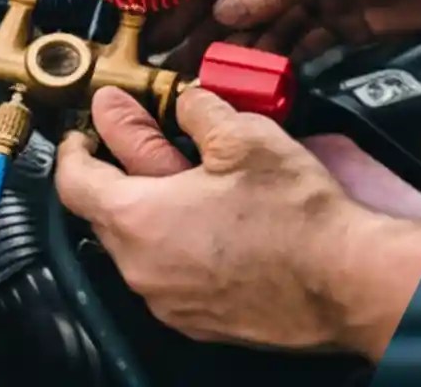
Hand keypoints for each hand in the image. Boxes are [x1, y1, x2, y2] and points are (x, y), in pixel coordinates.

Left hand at [55, 87, 420, 358]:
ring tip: (198, 184)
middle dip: (124, 172)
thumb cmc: (297, 218)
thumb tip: (185, 99)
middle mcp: (141, 267)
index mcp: (137, 217)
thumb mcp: (246, 136)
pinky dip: (186, 247)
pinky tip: (223, 225)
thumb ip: (201, 110)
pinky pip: (176, 276)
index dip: (77, 146)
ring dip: (160, 211)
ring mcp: (170, 300)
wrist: (345, 281)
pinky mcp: (202, 320)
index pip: (75, 179)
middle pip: (109, 213)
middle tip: (149, 139)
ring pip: (145, 246)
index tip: (89, 129)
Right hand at [150, 0, 420, 66]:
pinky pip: (298, 42)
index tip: (159, 12)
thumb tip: (229, 8)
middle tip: (169, 53)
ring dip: (237, 48)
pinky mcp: (341, 21)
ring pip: (265, 23)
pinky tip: (252, 73)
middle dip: (204, 23)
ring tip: (203, 72)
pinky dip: (276, 58)